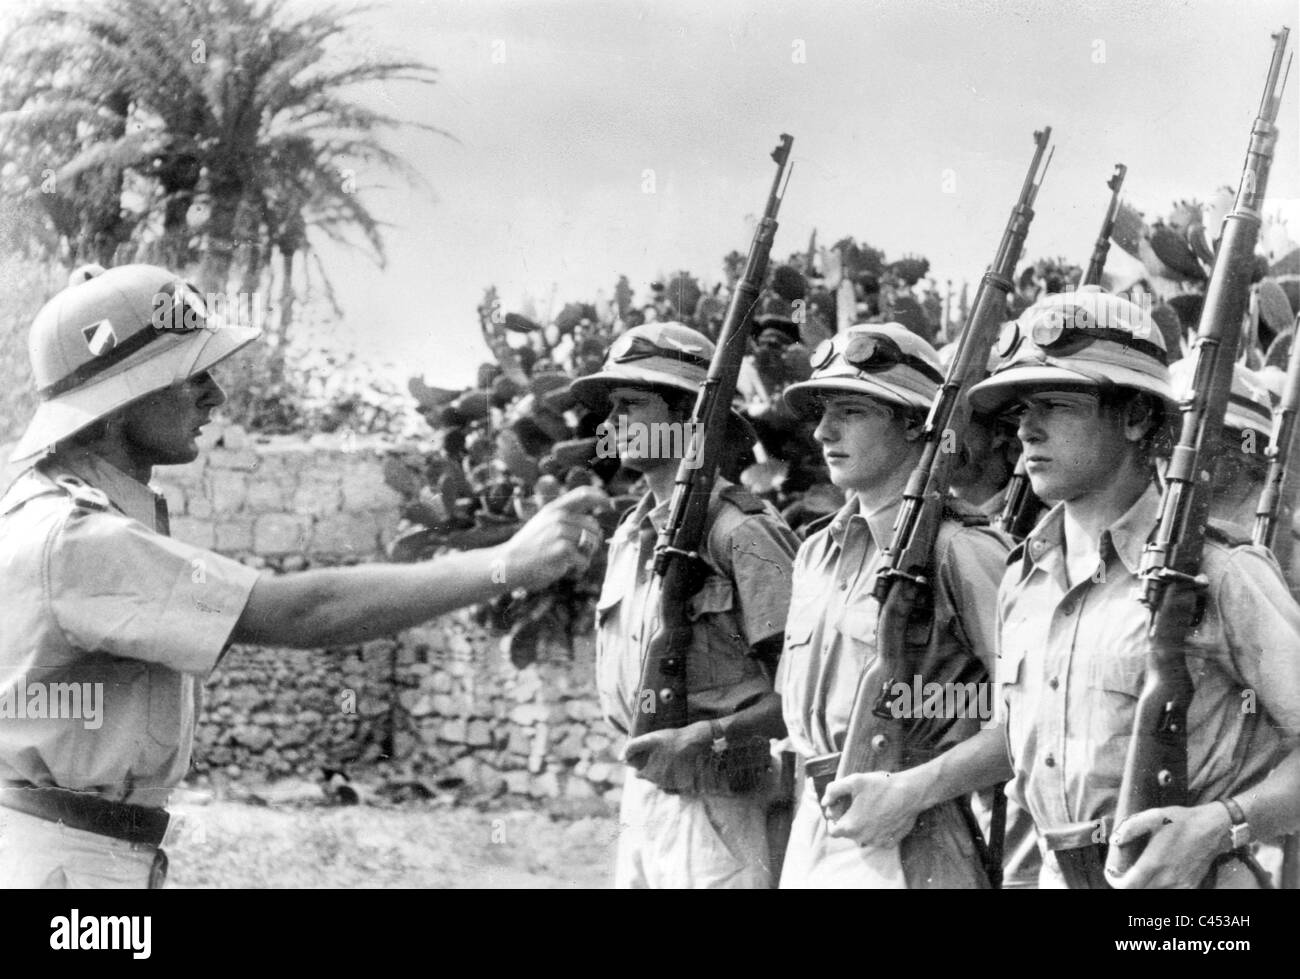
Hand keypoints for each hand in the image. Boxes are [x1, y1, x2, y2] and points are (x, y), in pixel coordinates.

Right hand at [495, 486, 608, 589]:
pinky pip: (584, 561)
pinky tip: (565, 569)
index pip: (584, 493)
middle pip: (593, 526)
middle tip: (578, 553)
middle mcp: (559, 517)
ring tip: (569, 561)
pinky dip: (579, 568)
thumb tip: (594, 524)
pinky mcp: (563, 550)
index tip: (609, 505)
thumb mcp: (543, 523)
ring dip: (585, 556)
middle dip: (591, 542)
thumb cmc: (528, 547)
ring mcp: (561, 532)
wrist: (509, 563)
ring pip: (591, 544)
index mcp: (554, 508)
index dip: (601, 497)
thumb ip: (565, 518)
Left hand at [622, 722, 712, 793]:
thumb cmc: (671, 739)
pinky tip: (677, 767)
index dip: (642, 764)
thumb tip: (621, 759)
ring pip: (661, 782)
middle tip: (662, 756)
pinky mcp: (683, 786)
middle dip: (652, 769)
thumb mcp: (649, 738)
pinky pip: (673, 786)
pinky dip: (673, 779)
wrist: (694, 741)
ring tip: (670, 759)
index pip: (638, 774)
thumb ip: (631, 747)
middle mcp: (659, 783)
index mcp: (649, 773)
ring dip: (663, 774)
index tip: (650, 755)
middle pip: (650, 778)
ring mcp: (672, 786)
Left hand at [823, 770, 924, 847]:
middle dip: (848, 821)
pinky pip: (878, 839)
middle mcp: (863, 838)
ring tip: (869, 810)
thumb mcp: (853, 781)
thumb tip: (824, 802)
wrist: (910, 793)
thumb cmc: (881, 786)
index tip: (837, 812)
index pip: (833, 831)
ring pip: (863, 837)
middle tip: (855, 806)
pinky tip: (881, 816)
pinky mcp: (890, 842)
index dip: (832, 821)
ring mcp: (877, 842)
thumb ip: (833, 790)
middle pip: (848, 834)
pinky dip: (877, 830)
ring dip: (862, 827)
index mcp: (851, 826)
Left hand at [1104, 804, 1230, 888]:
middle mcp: (1167, 878)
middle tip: (1122, 871)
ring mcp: (1180, 885)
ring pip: (1153, 894)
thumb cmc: (1181, 820)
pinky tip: (1155, 877)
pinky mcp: (1190, 887)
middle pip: (1138, 892)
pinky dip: (1158, 888)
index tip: (1111, 872)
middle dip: (1126, 884)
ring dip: (1142, 886)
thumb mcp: (1153, 816)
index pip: (1127, 886)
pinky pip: (1170, 894)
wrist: (1213, 828)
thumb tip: (1114, 841)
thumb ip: (1130, 827)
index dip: (1114, 881)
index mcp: (1155, 863)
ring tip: (1137, 874)